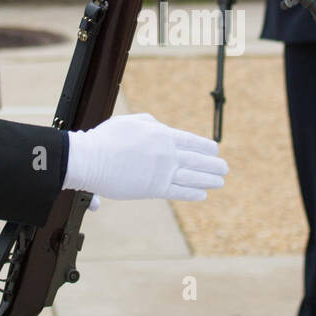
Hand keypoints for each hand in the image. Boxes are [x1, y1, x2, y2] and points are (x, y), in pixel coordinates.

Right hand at [64, 113, 227, 201]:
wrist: (90, 158)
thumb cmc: (106, 139)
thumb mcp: (131, 121)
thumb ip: (150, 123)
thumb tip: (161, 127)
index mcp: (161, 135)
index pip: (190, 141)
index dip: (205, 146)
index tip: (215, 150)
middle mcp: (166, 153)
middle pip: (196, 160)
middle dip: (213, 165)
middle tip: (224, 168)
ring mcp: (162, 171)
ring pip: (192, 177)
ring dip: (209, 180)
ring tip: (220, 181)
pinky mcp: (153, 189)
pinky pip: (178, 191)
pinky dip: (192, 193)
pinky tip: (203, 194)